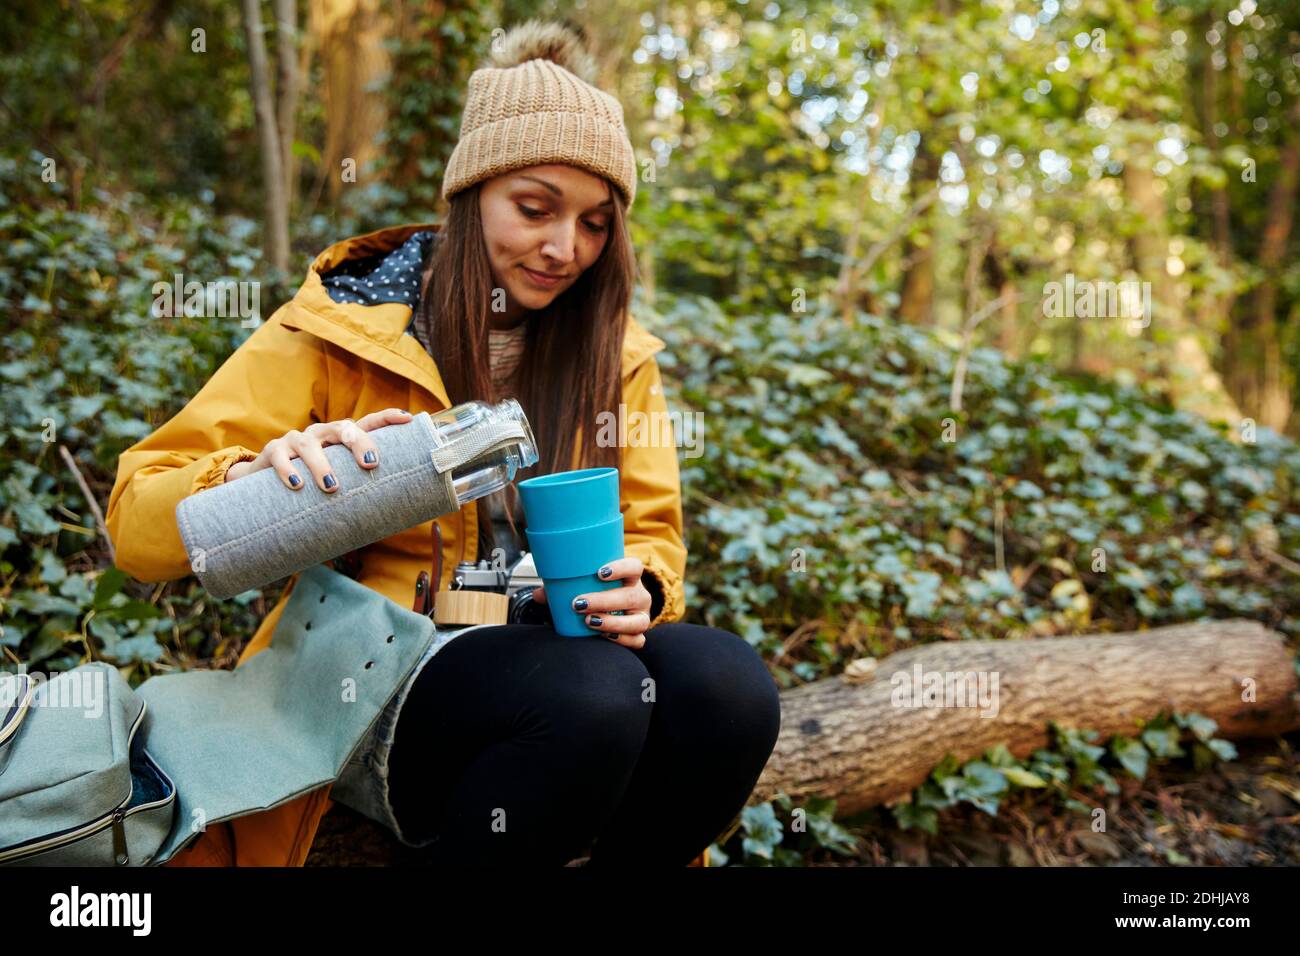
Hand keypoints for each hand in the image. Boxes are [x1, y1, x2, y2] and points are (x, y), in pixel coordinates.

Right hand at [224, 408, 413, 490]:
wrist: (265, 488)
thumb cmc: (312, 490)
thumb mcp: (337, 486)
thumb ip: (356, 494)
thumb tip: (387, 520)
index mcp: (340, 440)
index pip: (366, 423)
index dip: (386, 418)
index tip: (406, 419)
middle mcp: (321, 435)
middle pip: (343, 428)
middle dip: (359, 442)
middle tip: (370, 464)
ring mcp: (296, 440)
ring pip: (310, 445)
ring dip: (322, 465)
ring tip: (331, 486)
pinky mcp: (273, 450)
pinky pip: (280, 455)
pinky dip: (288, 469)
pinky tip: (297, 485)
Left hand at [531, 555, 651, 647]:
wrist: (614, 612)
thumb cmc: (599, 594)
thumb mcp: (584, 587)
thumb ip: (562, 589)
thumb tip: (539, 595)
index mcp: (630, 578)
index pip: (634, 567)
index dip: (620, 568)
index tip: (599, 573)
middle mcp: (640, 596)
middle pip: (632, 596)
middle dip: (604, 600)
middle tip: (580, 603)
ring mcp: (642, 617)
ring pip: (638, 621)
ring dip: (612, 622)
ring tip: (589, 621)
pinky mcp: (639, 635)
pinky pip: (636, 640)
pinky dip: (620, 639)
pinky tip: (604, 636)